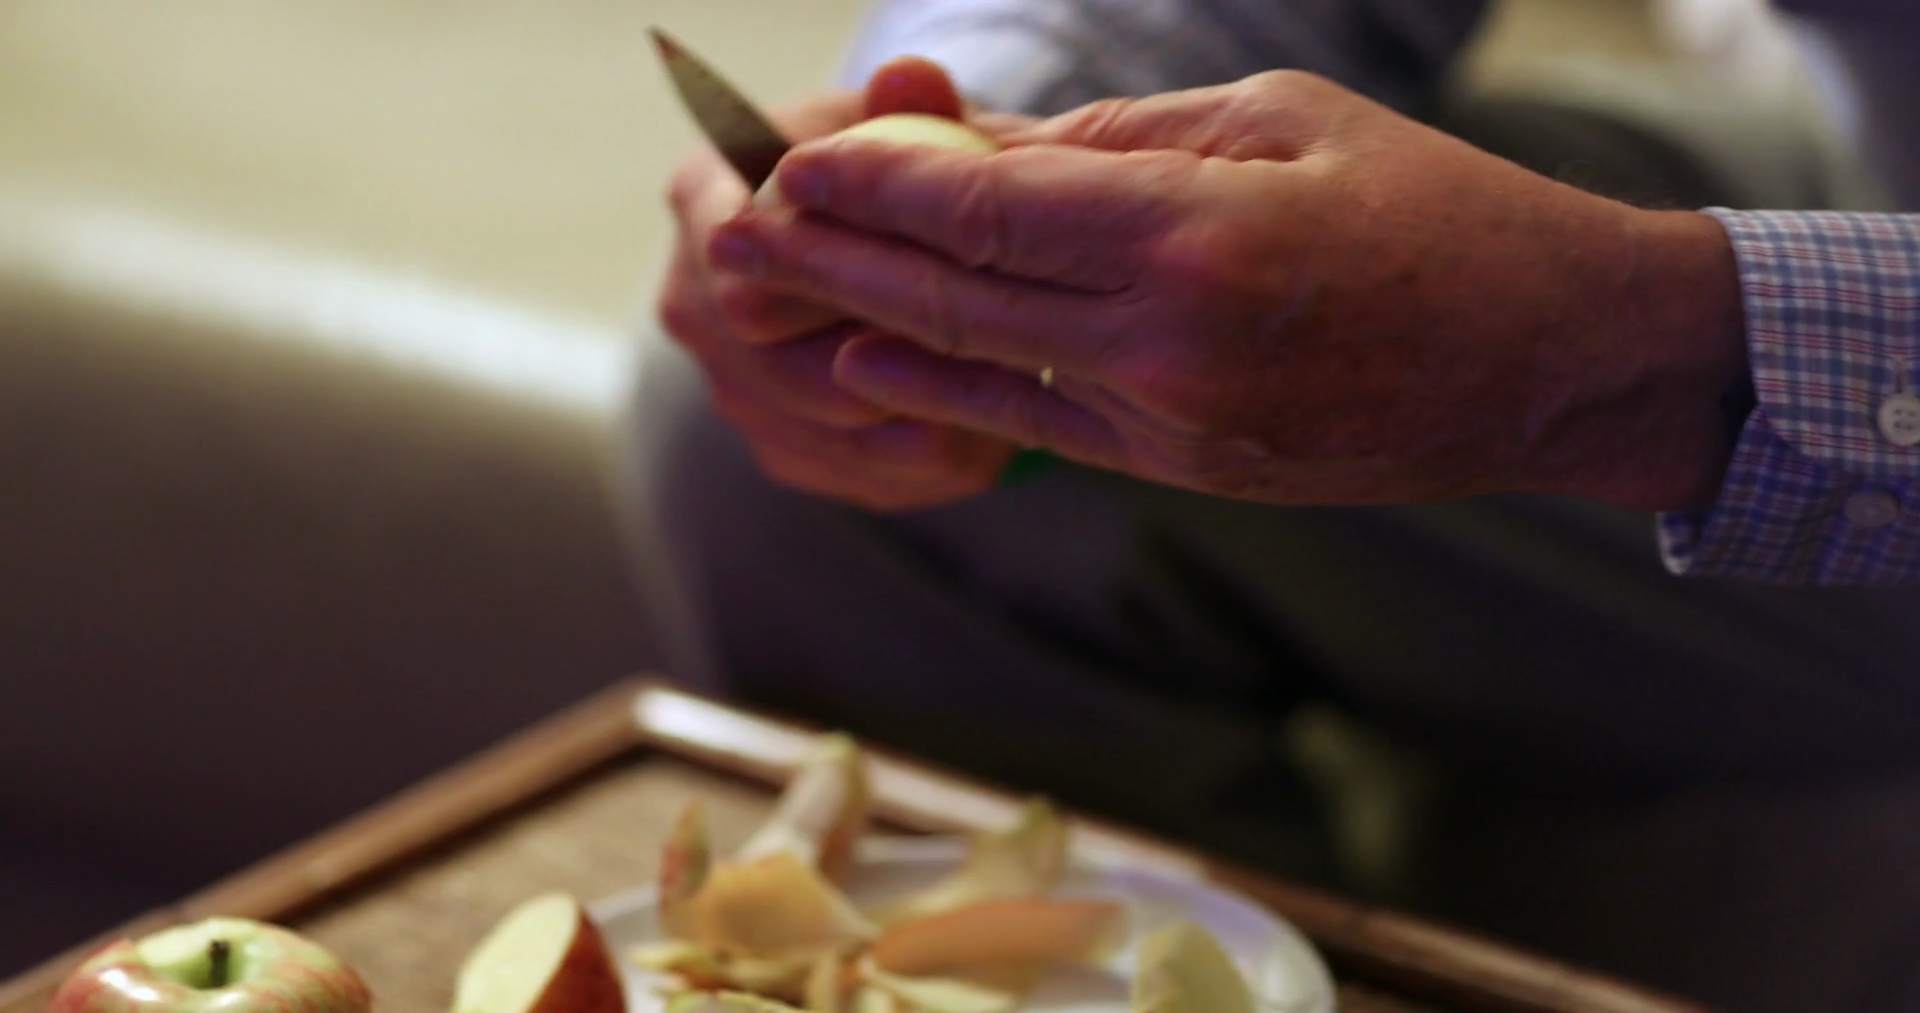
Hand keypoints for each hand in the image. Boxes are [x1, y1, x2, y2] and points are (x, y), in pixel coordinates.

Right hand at [656, 58, 1016, 510]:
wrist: (888, 250)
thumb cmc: (894, 174)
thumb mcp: (903, 127)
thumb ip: (910, 110)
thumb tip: (910, 80)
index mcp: (704, 196)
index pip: (738, 247)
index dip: (820, 271)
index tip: (907, 285)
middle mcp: (695, 300)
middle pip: (772, 354)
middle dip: (878, 355)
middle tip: (972, 351)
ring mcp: (732, 384)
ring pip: (820, 423)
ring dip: (909, 415)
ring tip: (994, 397)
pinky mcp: (783, 448)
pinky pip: (850, 474)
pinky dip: (919, 461)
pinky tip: (982, 437)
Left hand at [714, 71, 1749, 509]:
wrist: (1546, 362)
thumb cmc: (1435, 211)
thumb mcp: (1280, 123)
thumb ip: (1120, 138)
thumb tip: (986, 150)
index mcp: (1197, 236)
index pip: (989, 207)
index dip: (880, 180)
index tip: (795, 156)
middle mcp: (1168, 346)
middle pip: (957, 291)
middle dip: (836, 247)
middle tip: (736, 217)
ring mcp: (1172, 425)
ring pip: (978, 363)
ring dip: (861, 316)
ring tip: (770, 280)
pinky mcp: (1182, 468)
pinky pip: (1036, 421)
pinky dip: (941, 386)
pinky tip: (866, 357)